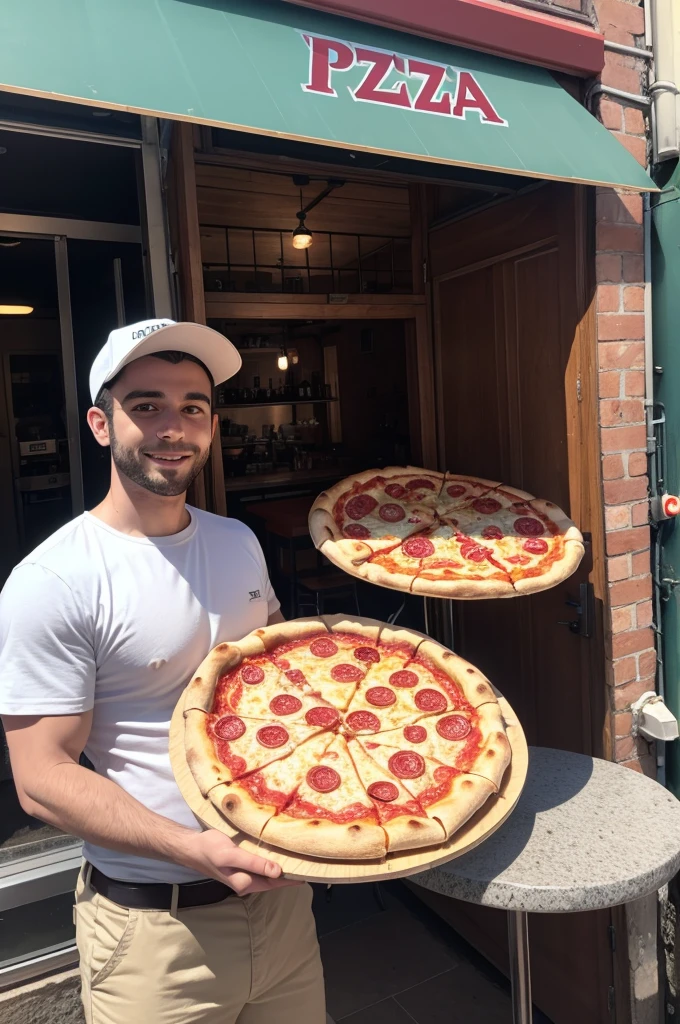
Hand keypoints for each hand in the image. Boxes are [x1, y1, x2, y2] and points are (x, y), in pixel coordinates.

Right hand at [180, 829, 301, 894]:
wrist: (192, 847)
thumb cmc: (211, 850)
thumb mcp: (232, 856)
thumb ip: (254, 863)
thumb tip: (278, 872)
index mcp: (247, 883)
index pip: (276, 882)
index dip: (293, 878)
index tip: (311, 873)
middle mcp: (248, 880)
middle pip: (274, 878)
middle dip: (290, 871)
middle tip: (310, 860)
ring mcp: (245, 872)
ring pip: (268, 870)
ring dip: (281, 864)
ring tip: (299, 854)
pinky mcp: (242, 862)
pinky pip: (261, 862)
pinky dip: (271, 857)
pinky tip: (278, 848)